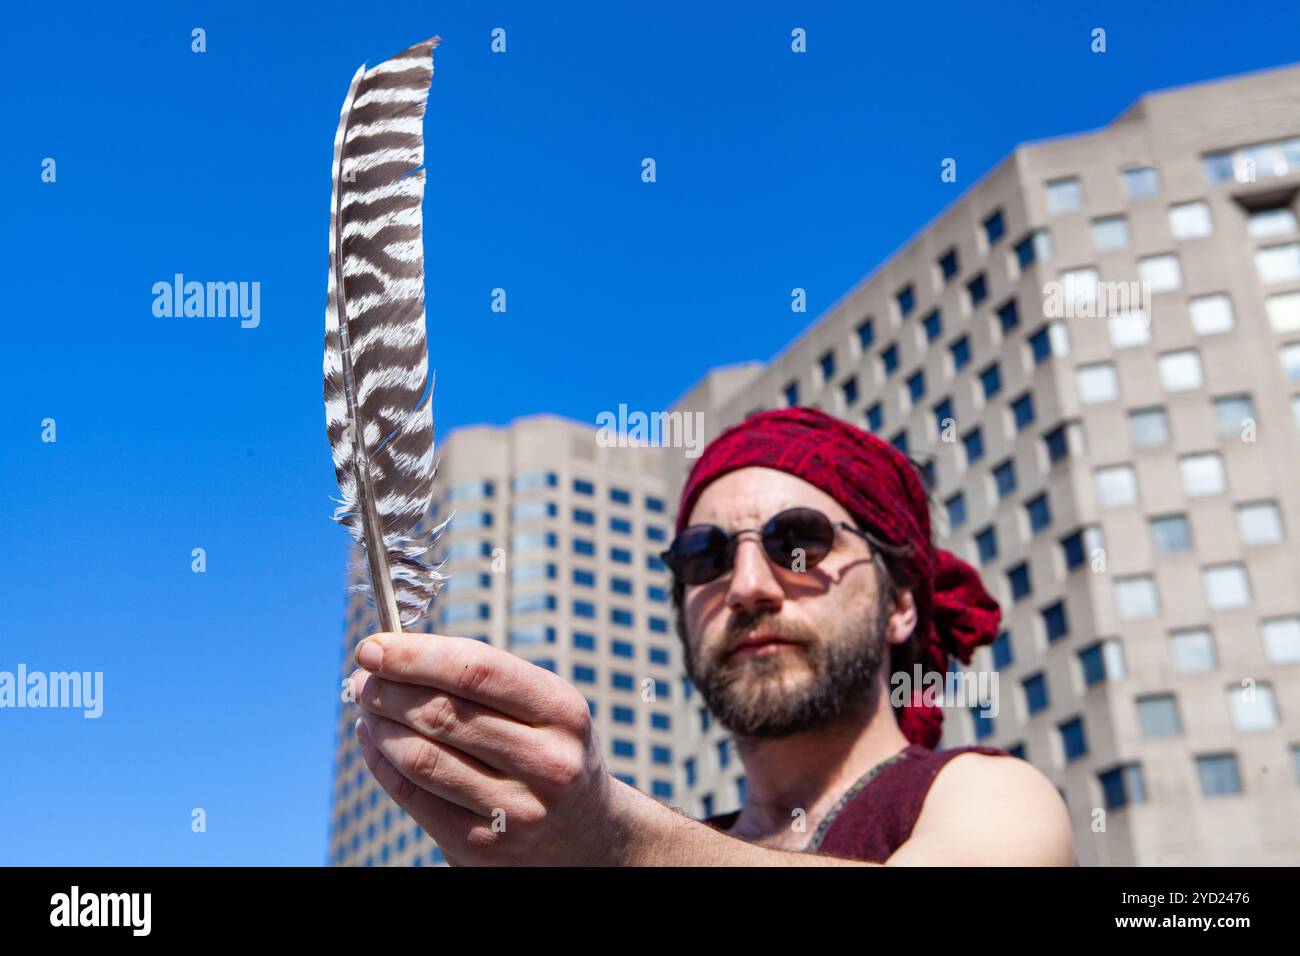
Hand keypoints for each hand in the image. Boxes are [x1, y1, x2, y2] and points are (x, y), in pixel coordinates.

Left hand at [349, 632, 641, 865]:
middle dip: (388, 689)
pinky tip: (376, 743)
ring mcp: (515, 810)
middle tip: (364, 677)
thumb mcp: (544, 709)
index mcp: (562, 711)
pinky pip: (414, 798)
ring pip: (422, 758)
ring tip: (368, 708)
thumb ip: (483, 681)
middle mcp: (546, 762)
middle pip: (442, 714)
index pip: (476, 670)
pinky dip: (383, 764)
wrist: (587, 836)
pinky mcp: (482, 847)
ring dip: (380, 726)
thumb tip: (394, 655)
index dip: (415, 654)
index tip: (374, 645)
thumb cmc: (550, 752)